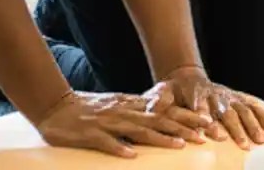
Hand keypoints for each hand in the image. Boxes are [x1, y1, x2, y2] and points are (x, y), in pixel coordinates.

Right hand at [34, 90, 208, 157]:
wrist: (55, 106)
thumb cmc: (88, 109)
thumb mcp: (117, 106)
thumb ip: (137, 111)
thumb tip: (160, 117)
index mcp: (131, 106)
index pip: (165, 111)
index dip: (187, 116)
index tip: (208, 122)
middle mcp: (124, 112)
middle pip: (158, 119)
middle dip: (183, 128)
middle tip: (205, 135)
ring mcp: (107, 123)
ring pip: (138, 130)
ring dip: (161, 138)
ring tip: (180, 146)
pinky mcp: (90, 134)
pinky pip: (106, 142)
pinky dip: (119, 148)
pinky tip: (132, 156)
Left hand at [145, 66, 263, 148]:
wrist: (185, 76)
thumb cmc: (172, 90)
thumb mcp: (160, 92)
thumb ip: (158, 101)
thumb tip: (154, 108)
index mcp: (196, 93)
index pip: (200, 105)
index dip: (206, 116)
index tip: (212, 132)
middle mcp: (216, 94)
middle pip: (227, 111)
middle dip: (235, 128)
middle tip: (242, 144)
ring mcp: (229, 96)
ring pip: (244, 110)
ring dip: (254, 125)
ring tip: (261, 140)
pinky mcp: (237, 98)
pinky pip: (254, 107)